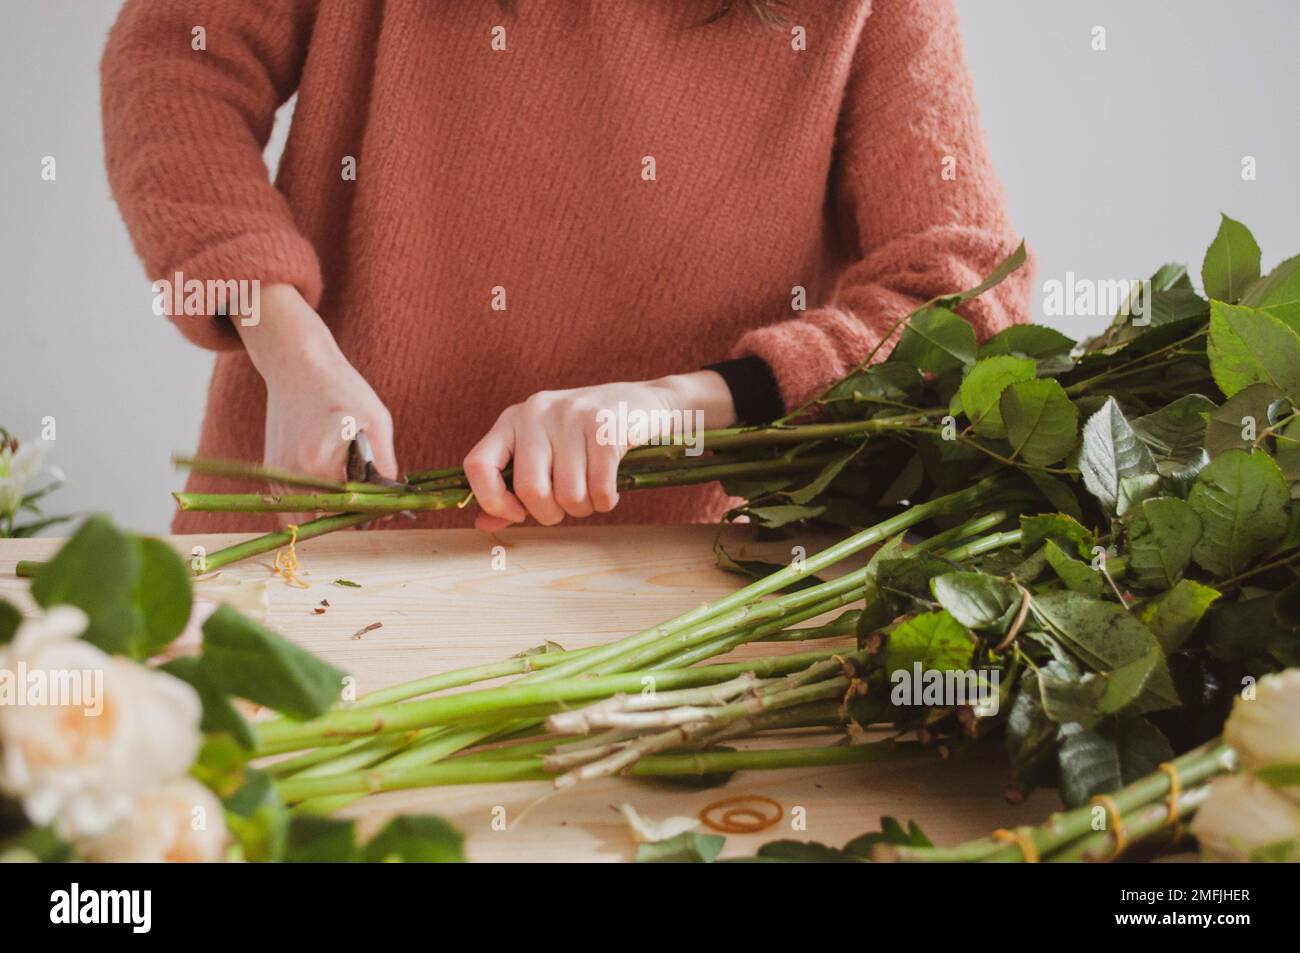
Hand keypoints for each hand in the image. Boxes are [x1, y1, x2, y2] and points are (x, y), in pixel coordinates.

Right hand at [237, 284, 396, 525]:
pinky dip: (311, 501)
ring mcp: (276, 474)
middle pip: (323, 520)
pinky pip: (291, 502)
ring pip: (305, 515)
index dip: (367, 513)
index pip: (346, 511)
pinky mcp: (271, 470)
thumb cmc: (341, 387)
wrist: (296, 364)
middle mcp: (291, 475)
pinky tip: (330, 484)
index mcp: (318, 464)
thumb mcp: (376, 420)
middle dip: (347, 515)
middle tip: (368, 500)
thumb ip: (386, 462)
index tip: (382, 507)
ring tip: (349, 490)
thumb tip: (393, 498)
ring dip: (327, 511)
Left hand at [465, 371, 735, 531]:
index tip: (518, 514)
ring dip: (583, 508)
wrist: (645, 403)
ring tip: (592, 495)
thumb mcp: (546, 452)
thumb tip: (484, 524)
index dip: (493, 501)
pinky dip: (605, 501)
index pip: (478, 465)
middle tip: (567, 508)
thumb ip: (513, 487)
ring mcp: (572, 416)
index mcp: (513, 419)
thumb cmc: (587, 437)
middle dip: (551, 514)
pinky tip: (609, 491)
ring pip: (568, 494)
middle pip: (530, 490)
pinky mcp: (607, 426)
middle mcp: (536, 412)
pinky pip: (599, 488)